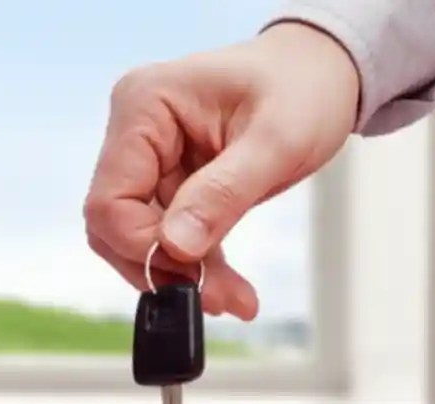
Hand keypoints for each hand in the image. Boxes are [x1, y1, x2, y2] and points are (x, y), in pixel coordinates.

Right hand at [85, 22, 358, 319]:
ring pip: (140, 240)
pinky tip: (231, 289)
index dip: (144, 246)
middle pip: (116, 226)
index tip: (194, 271)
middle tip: (221, 297)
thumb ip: (223, 193)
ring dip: (182, 275)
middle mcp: (135, 131)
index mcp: (144, 106)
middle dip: (164, 268)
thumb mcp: (277, 141)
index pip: (110, 200)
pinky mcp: (170, 182)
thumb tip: (174, 245)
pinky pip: (168, 237)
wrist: (323, 74)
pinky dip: (197, 267)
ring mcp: (149, 158)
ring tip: (234, 298)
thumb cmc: (304, 88)